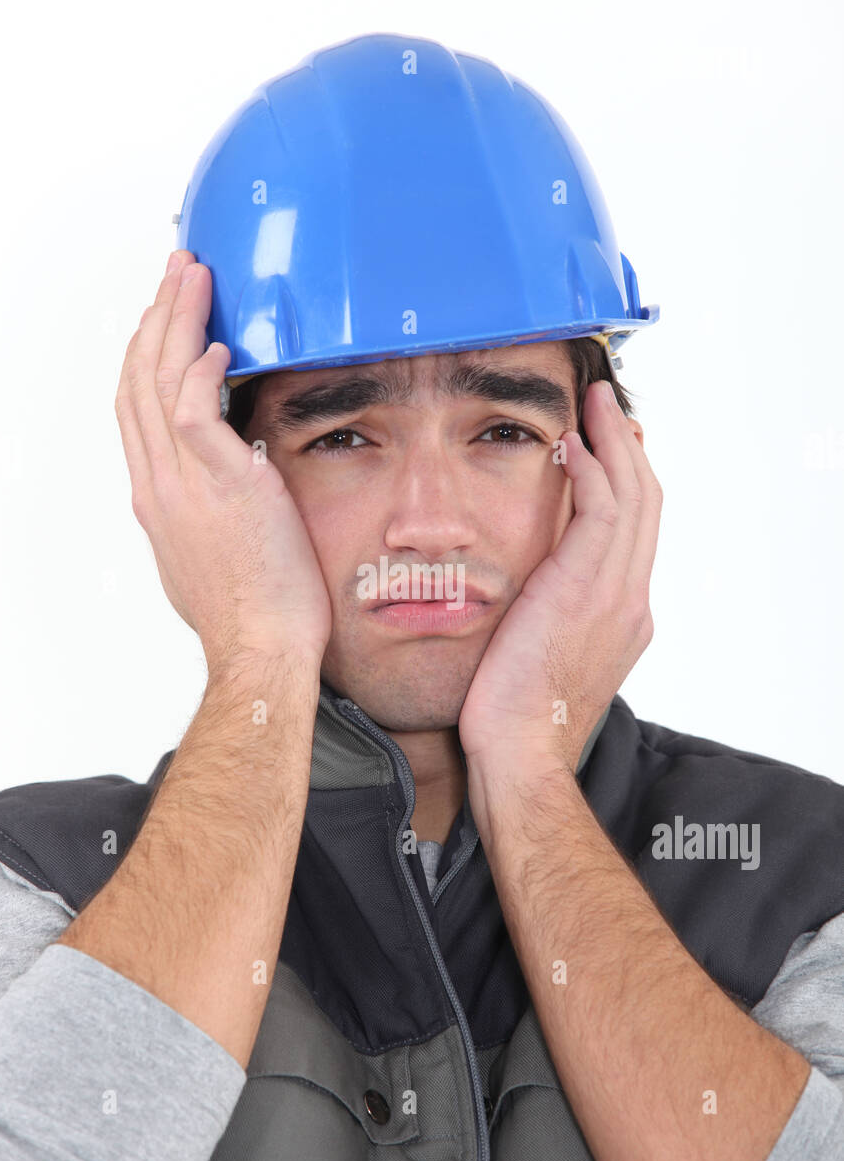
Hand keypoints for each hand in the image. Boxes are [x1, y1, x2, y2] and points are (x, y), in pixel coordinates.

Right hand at [114, 251, 332, 675]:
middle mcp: (160, 484)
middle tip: (176, 274)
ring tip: (193, 278)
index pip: (136, 407)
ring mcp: (184, 483)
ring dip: (176, 320)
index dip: (146, 354)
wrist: (260, 649)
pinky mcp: (221, 484)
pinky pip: (193, 409)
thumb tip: (220, 489)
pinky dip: (200, 368)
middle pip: (137, 380)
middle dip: (156, 318)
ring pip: (159, 380)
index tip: (164, 319)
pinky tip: (219, 342)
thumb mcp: (213, 554)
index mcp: (157, 498)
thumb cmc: (250, 614)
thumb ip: (207, 511)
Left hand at [458, 381, 662, 776]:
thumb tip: (525, 594)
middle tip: (606, 409)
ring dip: (613, 443)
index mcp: (623, 617)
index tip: (608, 449)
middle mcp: (630, 601)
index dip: (626, 483)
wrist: (521, 754)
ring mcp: (616, 595)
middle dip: (627, 449)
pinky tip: (570, 445)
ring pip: (631, 498)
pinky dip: (591, 471)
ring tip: (592, 406)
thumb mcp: (540, 657)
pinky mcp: (586, 589)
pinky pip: (602, 512)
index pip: (634, 533)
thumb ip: (547, 617)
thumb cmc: (514, 720)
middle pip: (645, 505)